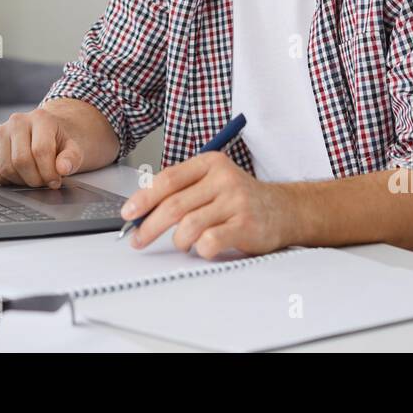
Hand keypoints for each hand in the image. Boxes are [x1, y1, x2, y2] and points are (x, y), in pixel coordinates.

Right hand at [0, 104, 102, 187]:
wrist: (45, 131)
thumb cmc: (58, 141)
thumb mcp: (73, 147)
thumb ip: (72, 158)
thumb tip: (62, 168)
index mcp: (40, 118)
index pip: (40, 150)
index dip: (49, 172)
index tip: (56, 181)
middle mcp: (16, 121)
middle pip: (21, 161)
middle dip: (35, 179)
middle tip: (44, 181)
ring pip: (6, 169)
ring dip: (22, 182)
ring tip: (33, 177)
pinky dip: (7, 182)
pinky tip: (19, 175)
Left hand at [121, 152, 295, 258]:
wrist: (284, 210)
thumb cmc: (240, 199)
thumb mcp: (213, 182)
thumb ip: (183, 190)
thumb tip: (142, 210)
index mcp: (210, 163)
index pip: (168, 179)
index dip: (144, 198)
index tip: (128, 214)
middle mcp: (223, 179)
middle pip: (173, 205)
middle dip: (149, 226)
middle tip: (138, 239)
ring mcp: (236, 201)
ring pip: (188, 226)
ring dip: (178, 241)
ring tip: (183, 244)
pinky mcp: (245, 224)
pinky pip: (209, 241)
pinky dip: (200, 249)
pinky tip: (204, 247)